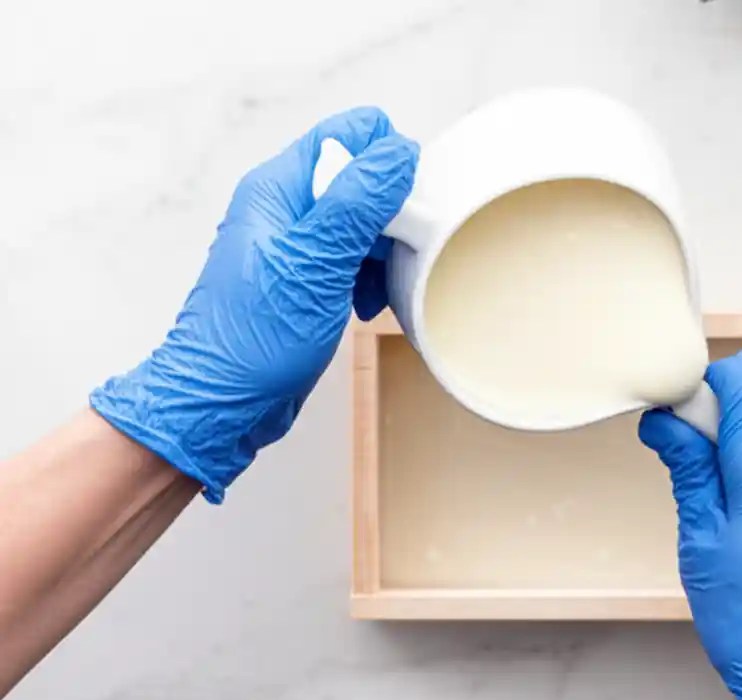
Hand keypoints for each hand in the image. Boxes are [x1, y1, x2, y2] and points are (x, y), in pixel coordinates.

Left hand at [91, 108, 417, 502]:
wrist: (221, 406)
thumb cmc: (254, 339)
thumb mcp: (316, 262)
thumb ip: (359, 201)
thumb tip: (397, 150)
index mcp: (277, 188)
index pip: (348, 134)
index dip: (386, 160)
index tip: (403, 206)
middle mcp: (285, 209)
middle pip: (362, 179)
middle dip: (391, 215)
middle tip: (391, 255)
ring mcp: (295, 246)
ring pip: (364, 224)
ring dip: (383, 254)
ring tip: (374, 290)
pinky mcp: (305, 280)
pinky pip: (354, 261)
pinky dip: (369, 280)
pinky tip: (365, 307)